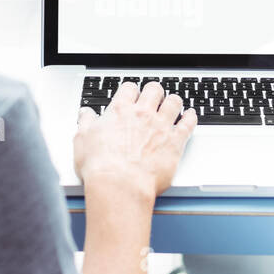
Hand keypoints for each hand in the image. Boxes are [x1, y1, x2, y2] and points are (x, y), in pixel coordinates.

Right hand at [74, 81, 197, 201]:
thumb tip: (85, 114)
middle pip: (154, 90)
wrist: (120, 185)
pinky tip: (190, 116)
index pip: (129, 88)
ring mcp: (161, 126)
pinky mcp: (175, 142)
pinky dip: (191, 117)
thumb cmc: (101, 166)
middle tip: (154, 97)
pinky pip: (188, 123)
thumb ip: (86, 123)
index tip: (132, 95)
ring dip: (173, 101)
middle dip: (154, 92)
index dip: (131, 91)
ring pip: (174, 102)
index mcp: (120, 111)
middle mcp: (142, 114)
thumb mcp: (82, 140)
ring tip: (172, 104)